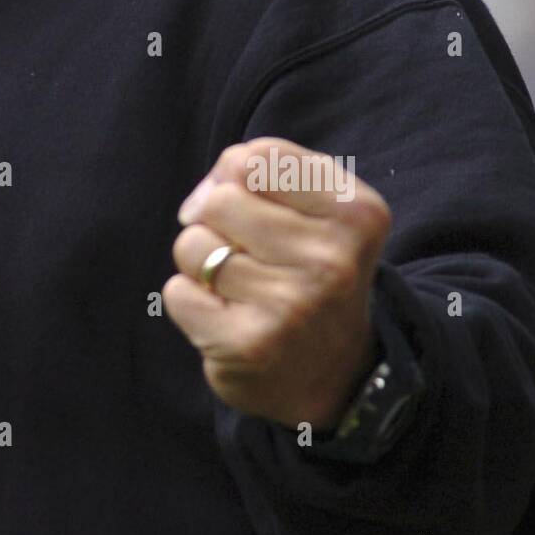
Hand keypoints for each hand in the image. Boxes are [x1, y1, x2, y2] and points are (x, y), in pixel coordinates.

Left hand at [163, 137, 390, 429]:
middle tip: (248, 255)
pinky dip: (190, 301)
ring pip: (193, 245)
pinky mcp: (250, 346)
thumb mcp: (317, 208)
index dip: (238, 176)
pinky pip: (177, 292)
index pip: (257, 157)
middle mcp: (332, 260)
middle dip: (217, 222)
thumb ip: (266, 171)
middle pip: (219, 199)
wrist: (335, 376)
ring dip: (202, 264)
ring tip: (241, 289)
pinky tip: (228, 318)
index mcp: (356, 213)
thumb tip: (204, 193)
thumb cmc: (310, 272)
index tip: (257, 206)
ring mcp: (292, 306)